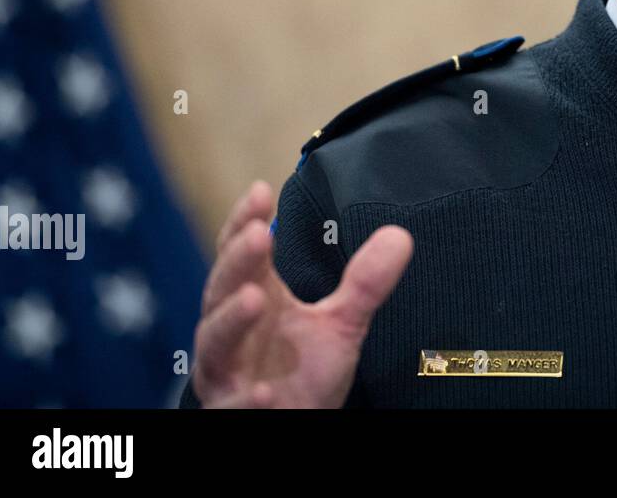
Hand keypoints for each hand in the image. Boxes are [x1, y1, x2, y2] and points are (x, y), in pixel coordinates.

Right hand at [190, 180, 413, 407]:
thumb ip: (364, 282)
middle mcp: (230, 330)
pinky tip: (264, 393)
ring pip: (215, 341)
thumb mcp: (340, 324)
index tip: (261, 192)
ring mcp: (225, 371)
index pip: (241, 254)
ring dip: (231, 319)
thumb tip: (400, 235)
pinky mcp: (230, 410)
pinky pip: (232, 406)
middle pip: (222, 289)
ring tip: (255, 297)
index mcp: (254, 298)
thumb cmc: (302, 372)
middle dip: (238, 261)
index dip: (244, 223)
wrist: (293, 424)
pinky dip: (244, 400)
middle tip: (260, 234)